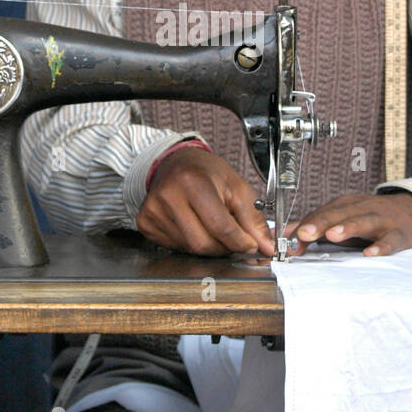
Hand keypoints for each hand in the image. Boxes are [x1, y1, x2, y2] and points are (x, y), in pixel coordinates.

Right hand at [137, 147, 275, 256]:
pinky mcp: (145, 222)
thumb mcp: (237, 188)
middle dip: (224, 247)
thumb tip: (266, 246)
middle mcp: (168, 195)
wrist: (177, 162)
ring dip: (208, 246)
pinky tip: (192, 226)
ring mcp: (153, 210)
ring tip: (210, 226)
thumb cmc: (207, 173)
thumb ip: (253, 219)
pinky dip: (190, 244)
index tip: (250, 245)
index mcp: (193, 182)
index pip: (220, 227)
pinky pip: (174, 247)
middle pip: (203, 243)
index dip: (240, 242)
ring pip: (189, 249)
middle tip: (232, 238)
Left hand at [286, 191, 411, 257]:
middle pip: (340, 214)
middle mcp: (363, 209)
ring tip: (332, 235)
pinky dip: (381, 246)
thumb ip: (316, 226)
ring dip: (348, 227)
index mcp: (348, 205)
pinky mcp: (401, 234)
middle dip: (320, 222)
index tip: (285, 238)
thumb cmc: (375, 218)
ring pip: (364, 222)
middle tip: (304, 233)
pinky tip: (370, 253)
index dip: (304, 225)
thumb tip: (284, 234)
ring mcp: (383, 220)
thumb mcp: (345, 218)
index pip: (322, 213)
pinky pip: (391, 240)